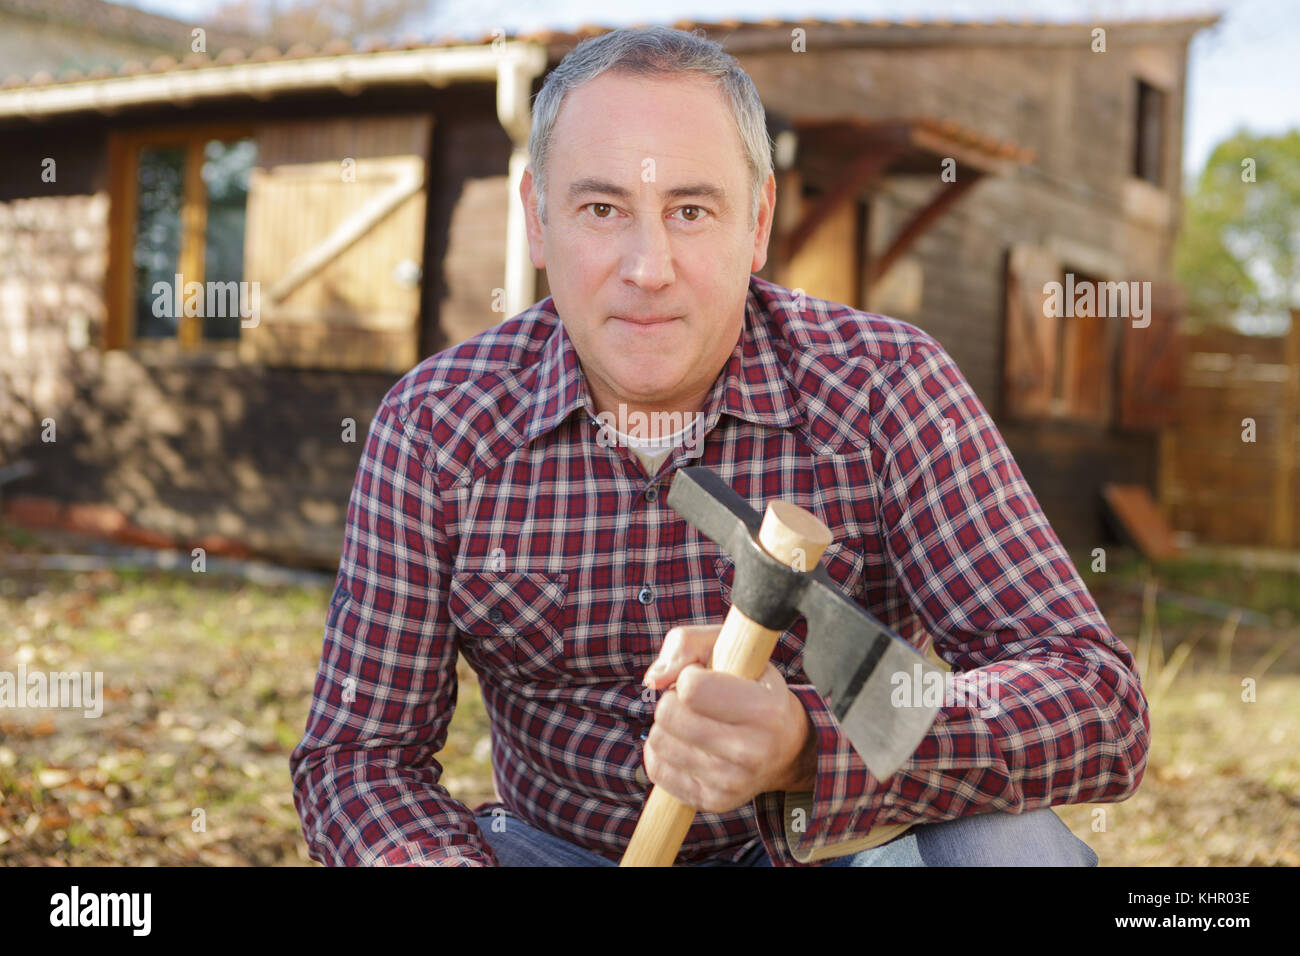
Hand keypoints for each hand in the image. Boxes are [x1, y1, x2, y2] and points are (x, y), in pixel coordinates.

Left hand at [640, 625, 817, 812]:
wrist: (786, 746)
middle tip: (694, 702)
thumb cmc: (751, 687)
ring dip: (667, 726)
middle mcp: (751, 751)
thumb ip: (687, 643)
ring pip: (658, 741)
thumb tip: (654, 679)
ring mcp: (732, 782)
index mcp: (764, 710)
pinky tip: (683, 743)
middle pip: (669, 715)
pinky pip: (657, 769)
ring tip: (692, 722)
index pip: (691, 688)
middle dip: (673, 699)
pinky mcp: (712, 801)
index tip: (702, 677)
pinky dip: (662, 751)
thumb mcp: (732, 649)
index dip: (688, 675)